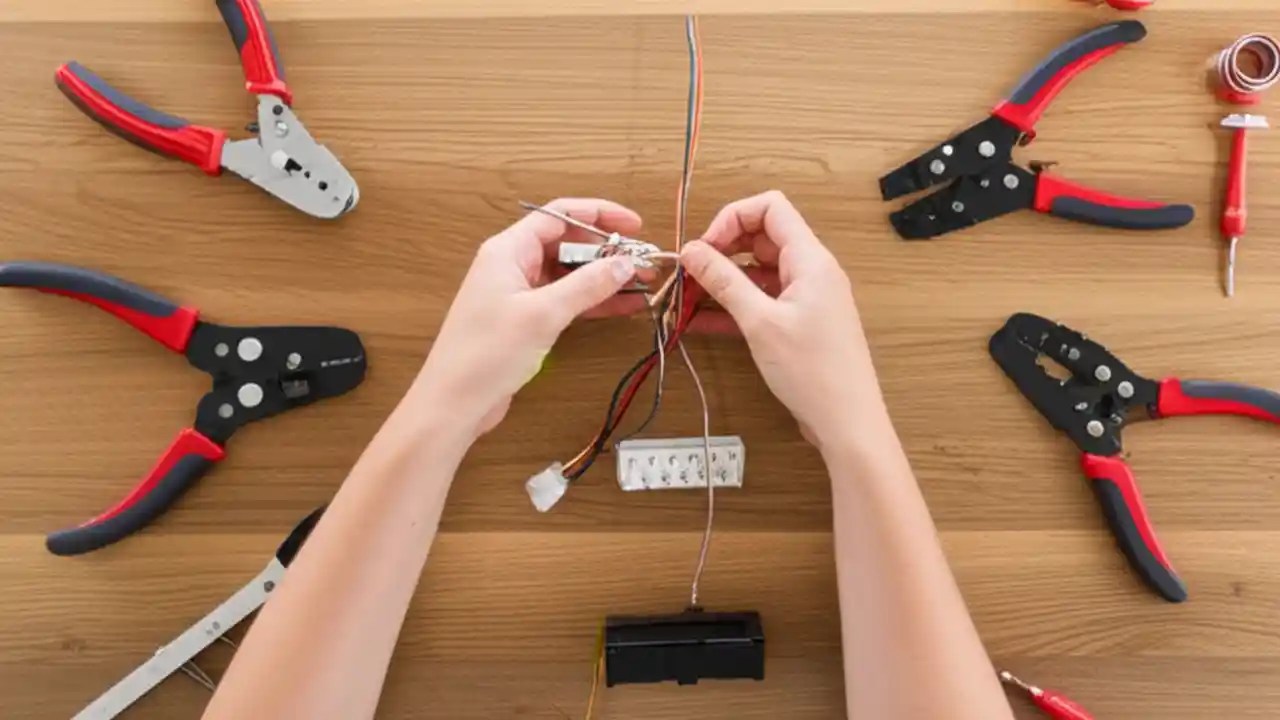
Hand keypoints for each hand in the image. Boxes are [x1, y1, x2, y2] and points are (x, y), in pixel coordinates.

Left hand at [415, 198, 643, 438]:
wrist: (454, 403)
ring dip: (603, 278)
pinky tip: (622, 306)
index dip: (600, 214)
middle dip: (607, 250)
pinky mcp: (524, 320)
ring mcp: (517, 293)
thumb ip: (587, 285)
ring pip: (569, 273)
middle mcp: (512, 265)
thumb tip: (624, 263)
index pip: (559, 214)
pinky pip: (565, 300)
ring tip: (642, 283)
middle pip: (566, 242)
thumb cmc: (485, 354)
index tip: (634, 225)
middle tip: (643, 261)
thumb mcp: (543, 314)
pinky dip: (592, 301)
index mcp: (508, 250)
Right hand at [680, 191, 885, 448]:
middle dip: (723, 248)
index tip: (705, 246)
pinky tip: (701, 320)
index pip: (771, 208)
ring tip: (688, 296)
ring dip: (724, 280)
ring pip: (759, 272)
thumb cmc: (814, 372)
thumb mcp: (760, 323)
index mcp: (811, 260)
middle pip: (762, 238)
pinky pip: (763, 301)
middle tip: (691, 271)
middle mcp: (812, 272)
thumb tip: (692, 251)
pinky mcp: (800, 323)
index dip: (732, 217)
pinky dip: (734, 306)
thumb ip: (724, 282)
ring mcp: (807, 298)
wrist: (848, 422)